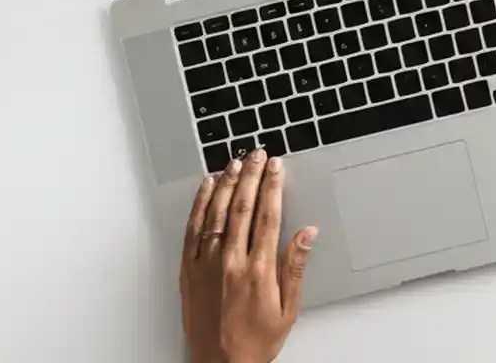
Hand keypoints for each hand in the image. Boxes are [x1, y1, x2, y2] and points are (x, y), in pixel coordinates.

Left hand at [180, 148, 318, 362]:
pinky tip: (206, 188)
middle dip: (251, 176)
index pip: (267, 216)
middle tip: (257, 154)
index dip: (272, 186)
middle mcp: (230, 263)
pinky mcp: (188, 270)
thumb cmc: (255, 341)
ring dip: (226, 183)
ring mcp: (206, 264)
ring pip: (216, 213)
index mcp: (258, 270)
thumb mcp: (288, 308)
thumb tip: (307, 233)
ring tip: (235, 163)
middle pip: (241, 207)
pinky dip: (200, 205)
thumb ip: (295, 266)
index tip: (276, 167)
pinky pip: (192, 229)